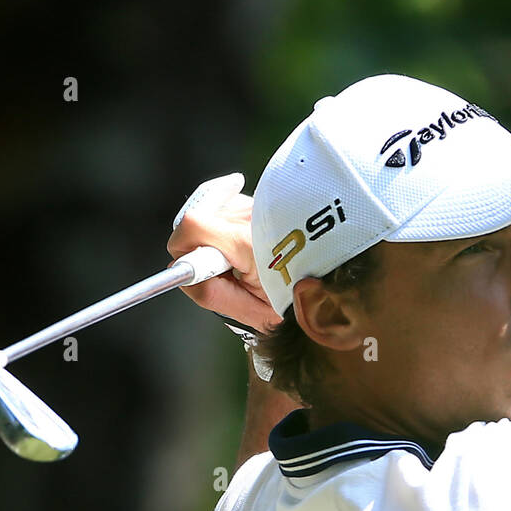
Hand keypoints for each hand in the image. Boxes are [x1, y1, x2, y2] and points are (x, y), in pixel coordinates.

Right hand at [166, 174, 282, 333]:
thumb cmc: (293, 299)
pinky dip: (227, 229)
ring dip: (215, 239)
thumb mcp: (254, 310)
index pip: (193, 226)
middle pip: (195, 221)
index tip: (190, 271)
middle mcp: (251, 215)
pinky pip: (226, 209)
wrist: (330, 281)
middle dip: (199, 250)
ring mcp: (256, 203)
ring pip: (210, 215)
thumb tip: (180, 274)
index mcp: (248, 243)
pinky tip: (246, 248)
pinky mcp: (260, 200)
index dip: (181, 249)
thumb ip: (211, 293)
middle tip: (225, 274)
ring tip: (243, 263)